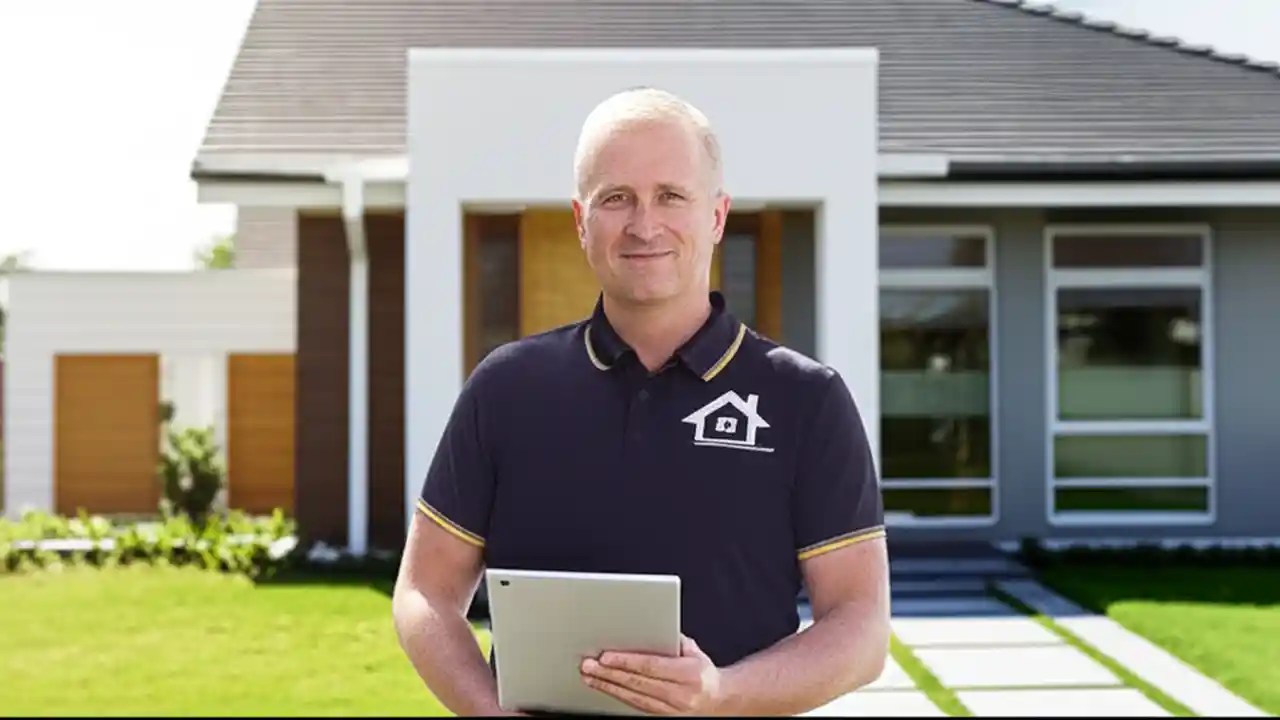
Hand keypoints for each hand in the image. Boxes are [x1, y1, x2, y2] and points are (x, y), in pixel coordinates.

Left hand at [580, 635, 723, 714]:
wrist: (718, 701)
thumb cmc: (703, 672)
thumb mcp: (694, 650)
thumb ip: (673, 640)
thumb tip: (651, 627)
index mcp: (689, 673)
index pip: (651, 666)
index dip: (626, 662)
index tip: (606, 656)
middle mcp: (680, 694)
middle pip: (638, 683)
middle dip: (610, 674)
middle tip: (589, 665)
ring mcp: (671, 709)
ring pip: (633, 697)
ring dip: (608, 686)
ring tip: (590, 676)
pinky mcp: (662, 717)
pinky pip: (636, 706)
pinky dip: (619, 695)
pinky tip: (606, 687)